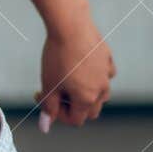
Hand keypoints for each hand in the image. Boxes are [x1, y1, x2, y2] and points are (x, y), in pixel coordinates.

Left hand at [35, 13, 115, 130]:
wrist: (71, 27)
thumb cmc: (57, 57)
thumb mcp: (49, 85)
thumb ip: (49, 106)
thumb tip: (47, 124)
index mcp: (87, 99)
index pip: (76, 120)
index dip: (58, 115)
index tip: (44, 99)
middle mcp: (102, 90)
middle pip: (90, 111)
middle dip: (73, 107)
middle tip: (56, 92)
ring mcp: (107, 74)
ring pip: (101, 94)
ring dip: (86, 93)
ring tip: (68, 79)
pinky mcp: (108, 59)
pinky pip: (104, 74)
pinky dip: (94, 75)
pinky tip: (80, 64)